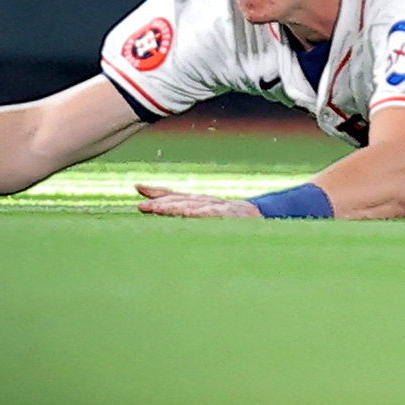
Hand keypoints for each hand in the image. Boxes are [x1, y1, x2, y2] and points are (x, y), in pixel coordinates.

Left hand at [135, 183, 263, 217]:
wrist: (266, 214)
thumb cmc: (235, 217)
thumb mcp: (209, 215)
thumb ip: (189, 214)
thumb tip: (163, 214)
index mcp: (200, 202)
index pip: (176, 194)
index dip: (157, 191)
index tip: (138, 187)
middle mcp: (206, 201)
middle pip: (179, 199)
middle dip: (159, 201)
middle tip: (140, 206)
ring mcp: (218, 206)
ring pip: (191, 205)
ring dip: (172, 207)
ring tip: (155, 209)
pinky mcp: (229, 214)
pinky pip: (211, 213)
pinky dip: (198, 212)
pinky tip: (187, 213)